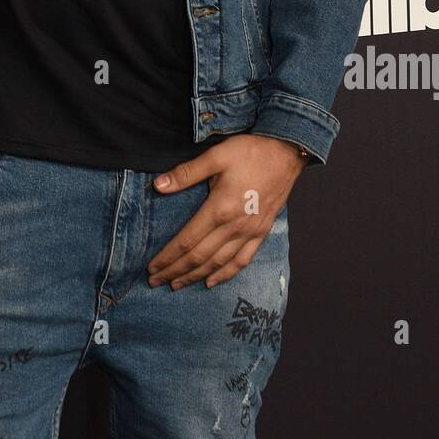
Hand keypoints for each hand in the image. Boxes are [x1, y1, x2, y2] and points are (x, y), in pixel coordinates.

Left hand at [147, 134, 305, 289]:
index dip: (167, 257)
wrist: (286, 153)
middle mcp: (234, 226)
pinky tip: (212, 281)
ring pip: (218, 263)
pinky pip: (242, 261)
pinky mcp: (261, 232)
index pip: (187, 242)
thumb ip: (186, 173)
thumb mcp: (216, 156)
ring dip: (195, 277)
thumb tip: (158, 185)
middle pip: (199, 257)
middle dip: (175, 272)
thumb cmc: (250, 152)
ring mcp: (249, 232)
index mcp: (219, 209)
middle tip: (155, 282)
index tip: (152, 268)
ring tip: (177, 285)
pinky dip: (225, 274)